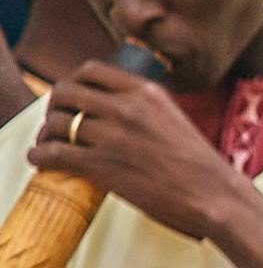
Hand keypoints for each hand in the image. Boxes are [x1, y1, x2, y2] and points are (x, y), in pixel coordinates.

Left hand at [30, 61, 262, 267]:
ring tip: (49, 145)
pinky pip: (53, 153)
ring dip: (46, 135)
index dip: (72, 83)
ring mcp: (114, 136)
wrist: (216, 196)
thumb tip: (108, 111)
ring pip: (56, 123)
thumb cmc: (199, 166)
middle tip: (58, 124)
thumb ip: (142, 108)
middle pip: (65, 92)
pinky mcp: (102, 165)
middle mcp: (128, 108)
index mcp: (147, 92)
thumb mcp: (173, 119)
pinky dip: (40, 157)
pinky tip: (43, 161)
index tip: (71, 98)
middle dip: (55, 107)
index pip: (91, 70)